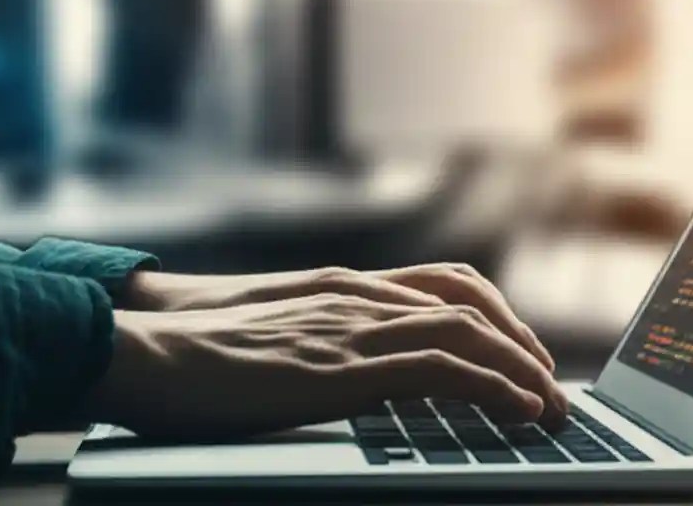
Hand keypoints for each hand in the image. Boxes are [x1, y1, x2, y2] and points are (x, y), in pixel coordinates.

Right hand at [125, 264, 554, 371]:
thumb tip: (347, 365)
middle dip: (521, 344)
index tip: (521, 352)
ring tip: (551, 405)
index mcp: (344, 286)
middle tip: (550, 385)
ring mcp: (353, 329)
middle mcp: (359, 297)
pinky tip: (517, 408)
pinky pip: (440, 369)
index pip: (446, 285)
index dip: (496, 316)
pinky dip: (491, 385)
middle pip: (470, 305)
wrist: (141, 348)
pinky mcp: (344, 369)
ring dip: (521, 368)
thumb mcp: (271, 331)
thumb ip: (319, 334)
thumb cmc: (191, 347)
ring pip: (468, 332)